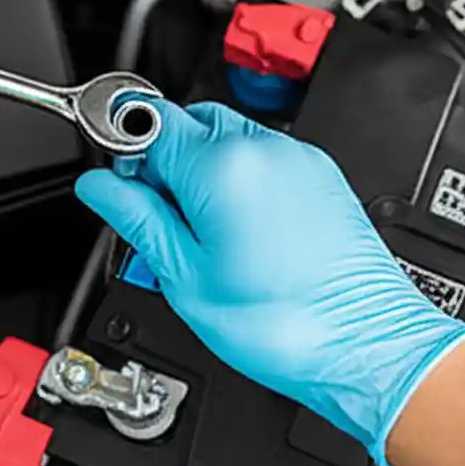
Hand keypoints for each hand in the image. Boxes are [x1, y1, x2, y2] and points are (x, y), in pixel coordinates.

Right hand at [75, 100, 464, 465]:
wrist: (365, 346)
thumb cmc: (284, 324)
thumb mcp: (183, 275)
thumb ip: (136, 218)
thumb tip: (100, 186)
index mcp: (219, 168)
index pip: (149, 120)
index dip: (124, 145)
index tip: (115, 173)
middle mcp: (262, 149)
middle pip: (188, 121)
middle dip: (162, 157)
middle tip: (154, 212)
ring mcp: (296, 159)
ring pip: (225, 137)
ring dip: (199, 168)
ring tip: (198, 230)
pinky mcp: (319, 175)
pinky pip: (261, 157)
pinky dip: (237, 179)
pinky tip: (235, 229)